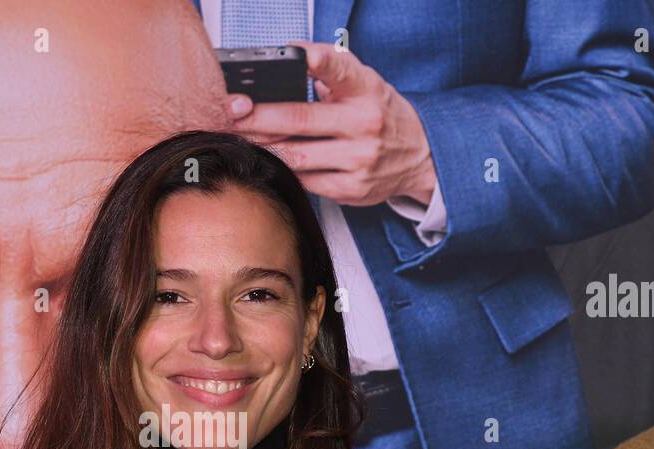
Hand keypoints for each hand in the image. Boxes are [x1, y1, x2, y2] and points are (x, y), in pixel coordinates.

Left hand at [226, 40, 436, 206]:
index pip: (340, 68)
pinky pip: (305, 180)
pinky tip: (270, 159)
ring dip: (263, 146)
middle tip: (232, 111)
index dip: (315, 60)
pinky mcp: (352, 189)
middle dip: (259, 115)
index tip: (292, 53)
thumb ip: (330, 73)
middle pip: (299, 119)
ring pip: (296, 155)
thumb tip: (286, 61)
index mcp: (367, 90)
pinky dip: (284, 168)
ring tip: (240, 137)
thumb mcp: (366, 85)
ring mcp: (359, 160)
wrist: (421, 158)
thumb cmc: (381, 115)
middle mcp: (365, 124)